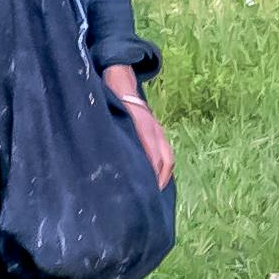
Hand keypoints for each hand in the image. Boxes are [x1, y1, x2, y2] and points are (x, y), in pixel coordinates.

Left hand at [104, 70, 172, 187]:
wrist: (120, 79)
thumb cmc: (111, 98)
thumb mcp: (111, 116)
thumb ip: (114, 135)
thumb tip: (110, 159)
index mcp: (143, 127)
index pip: (153, 157)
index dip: (151, 176)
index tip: (146, 192)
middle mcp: (154, 130)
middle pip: (165, 160)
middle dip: (160, 180)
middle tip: (150, 198)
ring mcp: (158, 130)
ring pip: (168, 157)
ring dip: (164, 175)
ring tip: (155, 192)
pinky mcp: (157, 130)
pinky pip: (166, 151)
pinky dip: (164, 166)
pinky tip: (158, 177)